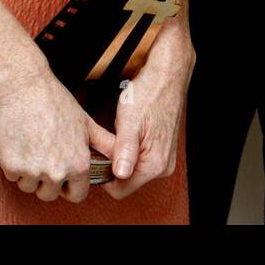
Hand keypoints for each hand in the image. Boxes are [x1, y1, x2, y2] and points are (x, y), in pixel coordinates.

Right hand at [0, 68, 115, 204]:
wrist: (23, 87)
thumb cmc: (53, 100)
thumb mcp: (85, 122)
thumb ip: (104, 143)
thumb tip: (118, 155)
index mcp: (78, 164)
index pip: (77, 195)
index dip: (70, 186)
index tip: (64, 176)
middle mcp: (56, 172)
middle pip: (50, 194)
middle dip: (47, 180)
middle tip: (44, 155)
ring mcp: (33, 171)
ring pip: (29, 186)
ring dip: (28, 172)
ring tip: (32, 146)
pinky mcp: (11, 166)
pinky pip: (12, 176)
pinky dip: (13, 164)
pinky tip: (20, 143)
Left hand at [102, 22, 195, 200]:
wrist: (168, 74)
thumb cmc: (149, 92)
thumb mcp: (130, 119)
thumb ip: (125, 150)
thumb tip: (119, 175)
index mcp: (155, 164)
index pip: (121, 190)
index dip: (104, 177)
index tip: (96, 157)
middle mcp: (163, 167)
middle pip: (127, 181)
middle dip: (113, 165)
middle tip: (107, 139)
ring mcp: (165, 159)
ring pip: (133, 170)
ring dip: (122, 156)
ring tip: (118, 132)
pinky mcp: (163, 150)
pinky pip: (141, 159)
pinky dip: (131, 150)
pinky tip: (128, 132)